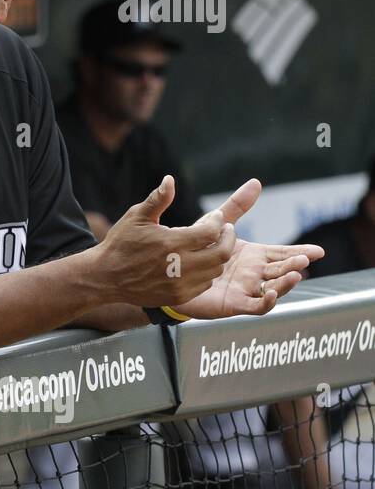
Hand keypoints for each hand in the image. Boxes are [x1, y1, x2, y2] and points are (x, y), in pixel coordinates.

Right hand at [94, 175, 233, 306]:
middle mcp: (179, 265)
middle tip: (226, 230)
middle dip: (229, 239)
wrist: (105, 277)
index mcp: (170, 243)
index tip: (217, 217)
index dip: (218, 222)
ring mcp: (179, 284)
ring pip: (215, 270)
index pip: (210, 232)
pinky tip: (200, 262)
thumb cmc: (121, 243)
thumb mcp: (136, 217)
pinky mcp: (178, 296)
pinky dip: (207, 271)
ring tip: (212, 244)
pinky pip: (205, 284)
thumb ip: (157, 199)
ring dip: (218, 255)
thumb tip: (170, 179)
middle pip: (221, 254)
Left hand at [176, 179, 322, 318]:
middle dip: (295, 265)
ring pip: (274, 289)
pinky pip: (255, 306)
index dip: (300, 252)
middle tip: (305, 259)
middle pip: (282, 270)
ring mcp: (246, 289)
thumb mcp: (218, 225)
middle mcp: (254, 273)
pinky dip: (266, 302)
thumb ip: (237, 206)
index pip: (283, 253)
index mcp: (254, 255)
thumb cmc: (196, 249)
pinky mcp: (234, 303)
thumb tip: (256, 182)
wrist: (171, 273)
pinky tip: (271, 294)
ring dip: (286, 283)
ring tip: (295, 274)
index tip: (319, 250)